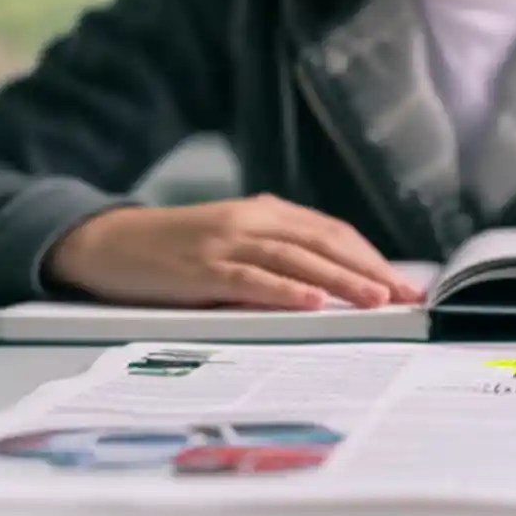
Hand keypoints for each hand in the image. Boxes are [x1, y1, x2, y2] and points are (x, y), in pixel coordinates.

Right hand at [47, 194, 423, 309]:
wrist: (107, 242)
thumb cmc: (177, 250)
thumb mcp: (234, 243)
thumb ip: (277, 255)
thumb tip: (332, 287)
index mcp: (267, 212)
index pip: (332, 232)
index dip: (371, 257)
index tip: (404, 284)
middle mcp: (253, 220)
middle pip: (325, 243)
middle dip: (371, 271)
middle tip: (407, 297)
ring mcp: (227, 242)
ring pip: (297, 259)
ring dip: (341, 280)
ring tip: (377, 300)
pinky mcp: (202, 268)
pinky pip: (252, 278)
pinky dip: (286, 290)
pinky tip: (313, 303)